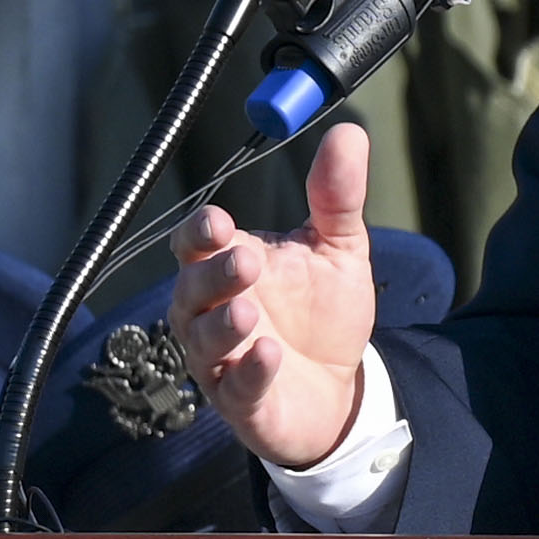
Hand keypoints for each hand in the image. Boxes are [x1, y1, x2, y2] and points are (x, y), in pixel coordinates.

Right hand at [170, 124, 383, 470]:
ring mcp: (224, 362)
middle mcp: (212, 314)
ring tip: (247, 311)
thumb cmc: (322, 315)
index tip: (219, 222)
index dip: (198, 233)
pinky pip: (236, 390)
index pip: (193, 245)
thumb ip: (337, 196)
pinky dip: (249, 372)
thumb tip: (348, 133)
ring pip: (202, 343)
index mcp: (226, 268)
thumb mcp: (337, 249)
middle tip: (246, 260)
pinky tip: (270, 354)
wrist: (342, 388)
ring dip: (221, 326)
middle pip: (190, 291)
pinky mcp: (245, 405)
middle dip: (212, 275)